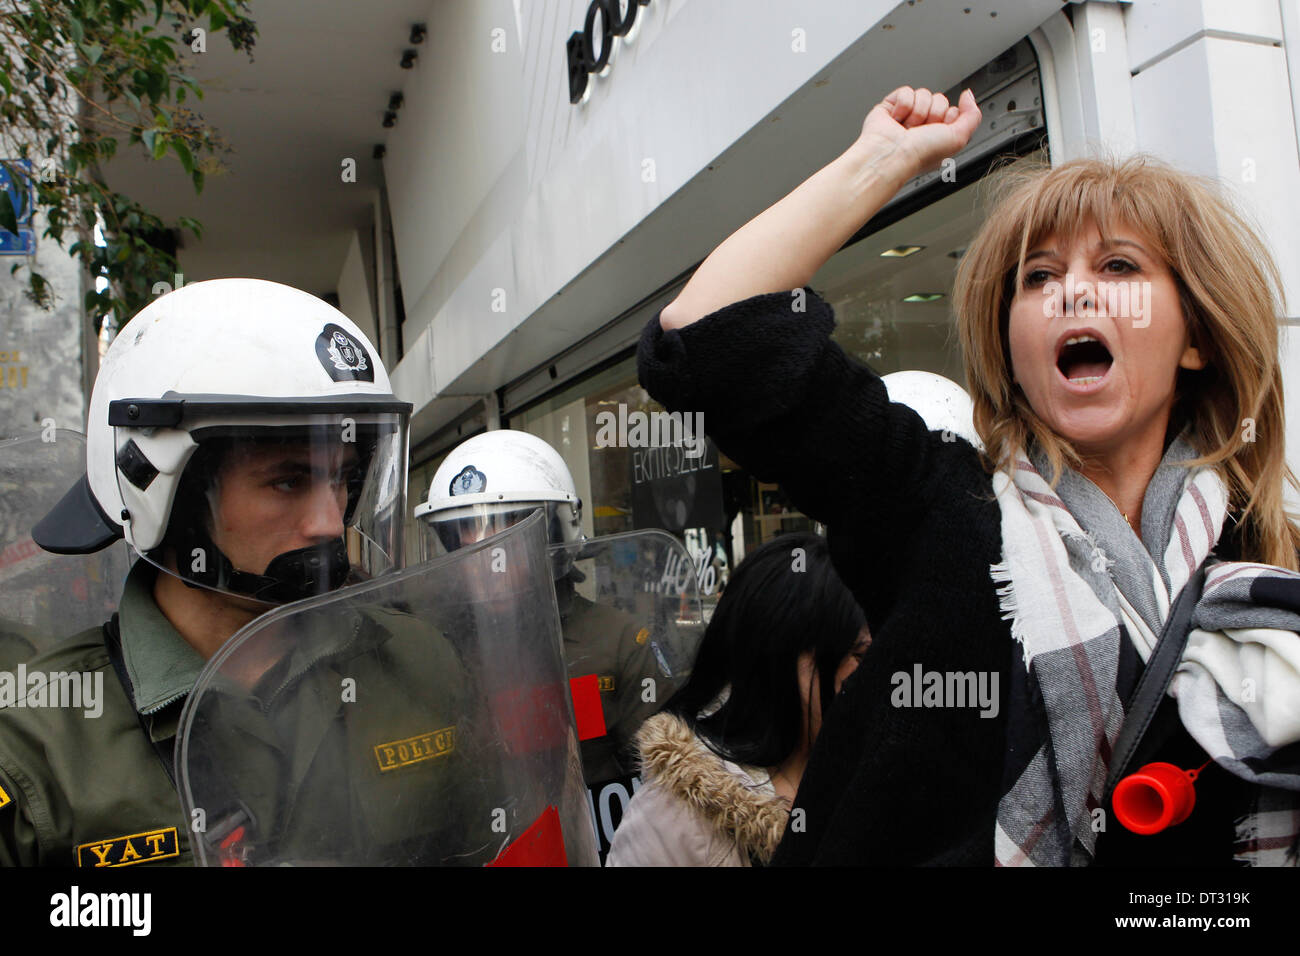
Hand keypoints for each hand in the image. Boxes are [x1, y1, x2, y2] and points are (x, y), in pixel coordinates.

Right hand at [853, 86, 981, 180]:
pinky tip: (896, 120)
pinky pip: (906, 91)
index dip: (948, 118)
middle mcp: (923, 127)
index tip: (939, 132)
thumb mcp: (959, 138)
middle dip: (932, 114)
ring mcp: (906, 116)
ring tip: (907, 128)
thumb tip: (968, 95)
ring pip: (923, 94)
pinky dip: (903, 105)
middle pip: (939, 99)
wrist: (890, 154)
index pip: (953, 111)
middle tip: (920, 131)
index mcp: (939, 137)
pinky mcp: (891, 107)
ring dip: (917, 111)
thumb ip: (973, 115)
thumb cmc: (919, 154)